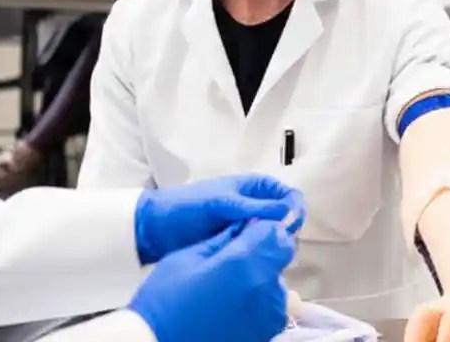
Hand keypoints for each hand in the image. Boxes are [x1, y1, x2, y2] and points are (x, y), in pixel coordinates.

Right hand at [128, 220, 294, 341]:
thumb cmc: (165, 302)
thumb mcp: (187, 259)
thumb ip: (223, 240)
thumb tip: (244, 227)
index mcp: (244, 264)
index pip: (275, 233)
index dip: (261, 230)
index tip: (246, 235)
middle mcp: (265, 289)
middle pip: (277, 259)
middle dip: (259, 255)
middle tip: (229, 266)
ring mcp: (269, 315)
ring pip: (275, 284)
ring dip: (258, 282)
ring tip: (225, 293)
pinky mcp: (266, 334)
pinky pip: (269, 308)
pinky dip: (256, 305)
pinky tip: (229, 310)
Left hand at [135, 175, 304, 263]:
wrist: (156, 229)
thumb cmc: (186, 207)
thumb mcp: (220, 204)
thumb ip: (253, 207)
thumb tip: (287, 212)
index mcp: (256, 188)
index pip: (290, 196)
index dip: (294, 209)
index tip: (289, 226)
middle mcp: (256, 207)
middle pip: (286, 220)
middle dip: (283, 232)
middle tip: (272, 244)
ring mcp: (248, 228)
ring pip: (273, 238)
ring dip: (271, 246)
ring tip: (259, 253)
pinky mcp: (239, 246)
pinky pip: (258, 251)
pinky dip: (259, 256)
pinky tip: (252, 262)